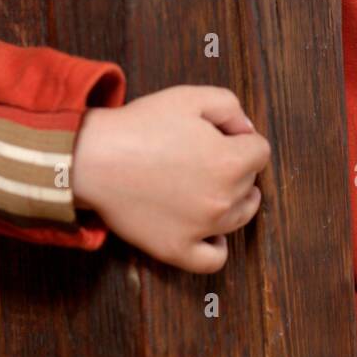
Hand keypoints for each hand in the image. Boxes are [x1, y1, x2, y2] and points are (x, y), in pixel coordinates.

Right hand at [72, 85, 270, 272]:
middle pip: (251, 183)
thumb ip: (231, 108)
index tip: (220, 135)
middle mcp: (223, 199)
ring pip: (239, 218)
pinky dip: (218, 245)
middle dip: (237, 166)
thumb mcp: (191, 97)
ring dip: (233, 200)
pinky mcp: (177, 249)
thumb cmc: (141, 126)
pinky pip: (214, 260)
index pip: (260, 151)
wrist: (95, 158)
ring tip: (208, 185)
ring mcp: (202, 229)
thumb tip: (246, 131)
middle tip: (205, 154)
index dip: (242, 138)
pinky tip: (209, 229)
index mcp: (231, 161)